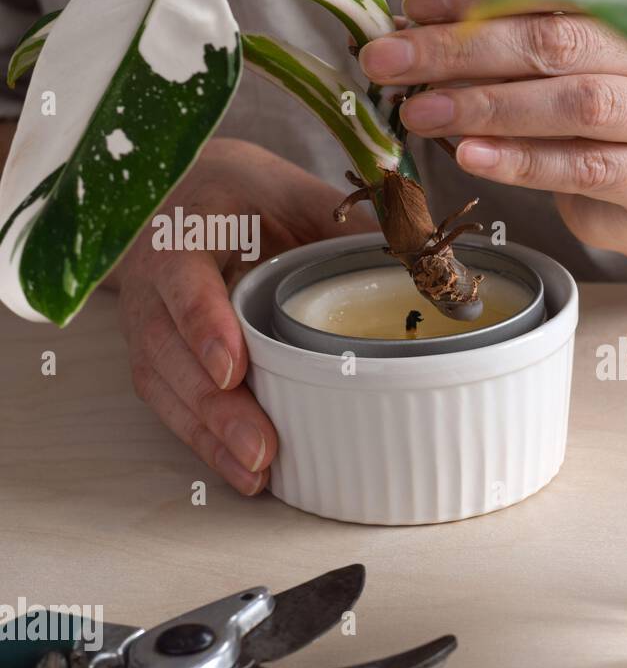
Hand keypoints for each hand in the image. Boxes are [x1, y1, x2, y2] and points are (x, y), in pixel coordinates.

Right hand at [111, 138, 374, 494]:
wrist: (202, 194)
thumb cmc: (258, 197)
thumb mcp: (301, 194)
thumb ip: (355, 227)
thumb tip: (434, 266)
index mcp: (189, 228)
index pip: (183, 277)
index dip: (203, 324)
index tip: (233, 368)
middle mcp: (156, 279)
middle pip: (170, 349)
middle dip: (215, 406)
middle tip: (262, 448)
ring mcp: (151, 320)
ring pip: (165, 384)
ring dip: (210, 435)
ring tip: (257, 473)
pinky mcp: (160, 355)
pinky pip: (171, 402)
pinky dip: (205, 441)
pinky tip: (243, 472)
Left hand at [359, 0, 626, 276]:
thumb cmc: (609, 123)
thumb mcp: (569, 67)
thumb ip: (514, 41)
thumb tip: (417, 31)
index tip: (417, 6)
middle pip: (562, 41)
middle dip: (465, 49)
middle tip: (394, 61)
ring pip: (577, 105)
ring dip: (488, 107)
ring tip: (422, 113)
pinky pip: (585, 169)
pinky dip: (521, 161)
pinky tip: (470, 156)